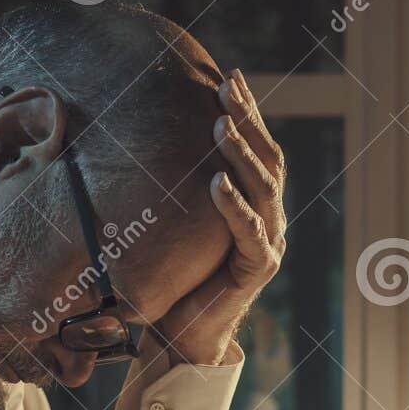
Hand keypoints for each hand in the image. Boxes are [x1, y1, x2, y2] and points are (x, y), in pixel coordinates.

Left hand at [154, 69, 286, 366]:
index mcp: (256, 201)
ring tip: (220, 126)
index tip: (228, 78)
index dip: (247, 112)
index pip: (256, 147)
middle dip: (247, 121)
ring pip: (262, 189)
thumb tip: (139, 137)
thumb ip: (178, 186)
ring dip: (240, 154)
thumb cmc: (180, 275)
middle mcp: (269, 215)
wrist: (189, 332)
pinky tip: (217, 183)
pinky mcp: (260, 267)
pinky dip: (234, 206)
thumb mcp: (178, 221)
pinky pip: (250, 232)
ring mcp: (269, 241)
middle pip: (266, 159)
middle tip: (227, 89)